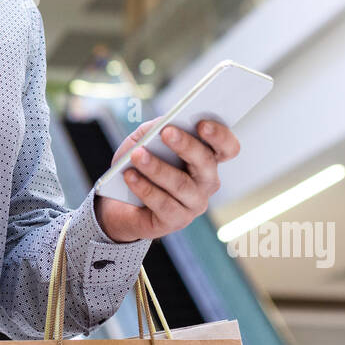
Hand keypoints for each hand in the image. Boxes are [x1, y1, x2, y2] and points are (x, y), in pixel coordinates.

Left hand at [94, 117, 240, 242]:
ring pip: (181, 184)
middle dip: (186, 145)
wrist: (117, 201)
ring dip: (157, 168)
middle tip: (166, 132)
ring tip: (137, 155)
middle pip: (206, 162)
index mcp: (206, 158)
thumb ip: (154, 129)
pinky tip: (130, 176)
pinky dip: (145, 188)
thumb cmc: (136, 164)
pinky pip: (163, 204)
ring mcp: (194, 203)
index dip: (220, 136)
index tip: (202, 123)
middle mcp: (207, 182)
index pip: (227, 147)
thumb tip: (163, 123)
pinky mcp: (176, 220)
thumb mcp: (142, 140)